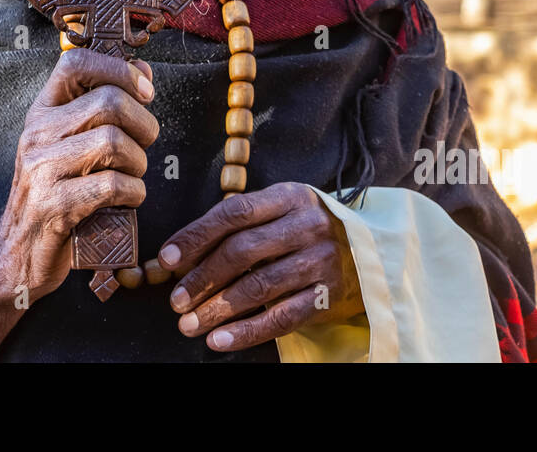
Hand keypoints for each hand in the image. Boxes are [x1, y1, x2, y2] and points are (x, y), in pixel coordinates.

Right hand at [0, 47, 158, 301]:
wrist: (15, 255)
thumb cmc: (55, 193)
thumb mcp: (71, 143)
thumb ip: (104, 107)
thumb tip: (144, 72)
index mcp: (42, 112)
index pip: (75, 62)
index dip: (118, 69)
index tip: (144, 92)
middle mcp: (36, 134)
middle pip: (108, 102)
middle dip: (143, 125)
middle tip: (144, 146)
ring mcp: (42, 170)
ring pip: (113, 142)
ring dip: (138, 163)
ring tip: (132, 177)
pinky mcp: (53, 206)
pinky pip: (112, 185)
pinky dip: (133, 193)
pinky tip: (126, 200)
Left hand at [158, 182, 362, 351]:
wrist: (369, 250)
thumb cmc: (306, 229)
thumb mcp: (279, 210)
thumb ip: (237, 226)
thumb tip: (177, 258)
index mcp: (288, 197)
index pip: (234, 213)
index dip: (196, 236)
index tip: (167, 259)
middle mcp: (306, 225)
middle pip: (243, 250)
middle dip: (202, 278)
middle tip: (176, 300)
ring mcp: (320, 260)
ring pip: (259, 286)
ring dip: (217, 309)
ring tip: (189, 324)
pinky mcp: (328, 296)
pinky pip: (282, 317)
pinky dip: (247, 332)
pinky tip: (220, 340)